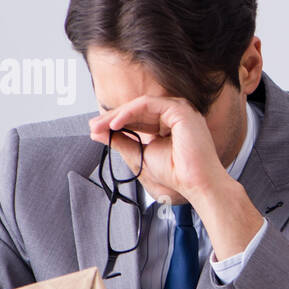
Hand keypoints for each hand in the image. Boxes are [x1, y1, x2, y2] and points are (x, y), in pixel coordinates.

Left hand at [88, 95, 227, 205]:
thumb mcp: (140, 155)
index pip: (138, 118)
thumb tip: (98, 132)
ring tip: (101, 126)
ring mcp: (179, 110)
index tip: (96, 130)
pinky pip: (147, 104)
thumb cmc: (177, 174)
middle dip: (112, 118)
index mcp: (169, 124)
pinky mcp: (180, 110)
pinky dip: (129, 113)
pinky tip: (115, 124)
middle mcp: (175, 114)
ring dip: (117, 114)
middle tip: (93, 126)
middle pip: (137, 110)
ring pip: (140, 105)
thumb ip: (121, 142)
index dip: (116, 122)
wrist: (195, 184)